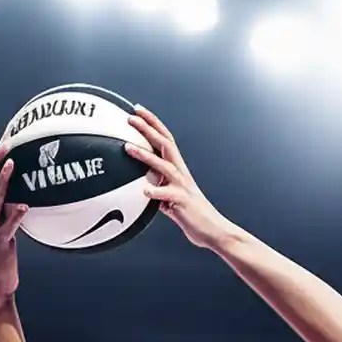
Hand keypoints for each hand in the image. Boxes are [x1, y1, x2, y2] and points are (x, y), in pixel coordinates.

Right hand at [0, 146, 29, 301]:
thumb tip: (21, 199)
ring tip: (12, 165)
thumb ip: (9, 216)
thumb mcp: (5, 233)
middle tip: (2, 147)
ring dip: (3, 182)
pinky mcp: (0, 244)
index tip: (0, 148)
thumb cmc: (2, 259)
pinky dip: (15, 215)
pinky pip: (8, 227)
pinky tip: (24, 205)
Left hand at [124, 107, 239, 249]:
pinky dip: (155, 192)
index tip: (137, 110)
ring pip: (163, 166)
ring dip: (145, 156)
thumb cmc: (190, 214)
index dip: (152, 123)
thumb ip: (157, 187)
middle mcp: (180, 173)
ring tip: (127, 148)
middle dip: (148, 128)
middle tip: (131, 117)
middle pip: (165, 144)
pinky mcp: (182, 202)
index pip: (165, 139)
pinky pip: (166, 195)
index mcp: (177, 168)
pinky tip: (144, 191)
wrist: (213, 230)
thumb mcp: (170, 197)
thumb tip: (140, 185)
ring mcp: (182, 186)